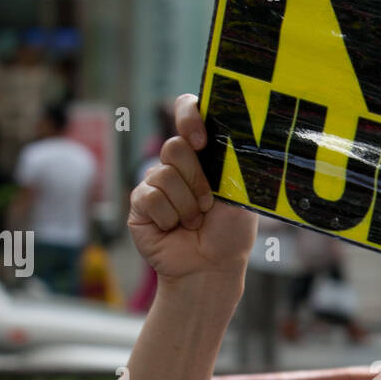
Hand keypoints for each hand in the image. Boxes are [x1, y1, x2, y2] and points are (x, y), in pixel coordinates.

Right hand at [127, 94, 257, 280]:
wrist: (212, 267)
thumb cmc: (230, 232)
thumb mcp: (240, 192)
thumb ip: (230, 160)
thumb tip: (227, 131)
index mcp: (203, 154)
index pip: (188, 112)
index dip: (189, 116)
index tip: (201, 140)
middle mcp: (177, 164)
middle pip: (175, 146)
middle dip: (196, 180)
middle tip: (208, 205)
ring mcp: (156, 182)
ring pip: (163, 175)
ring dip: (186, 205)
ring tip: (194, 222)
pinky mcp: (140, 203)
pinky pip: (151, 197)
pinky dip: (169, 217)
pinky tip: (174, 229)